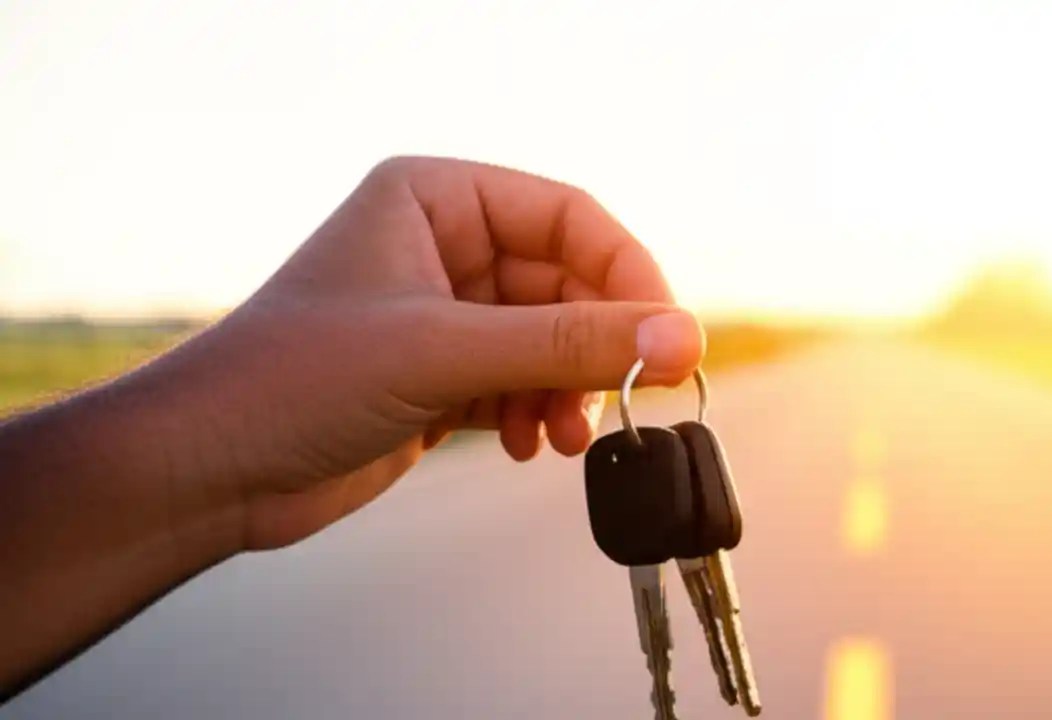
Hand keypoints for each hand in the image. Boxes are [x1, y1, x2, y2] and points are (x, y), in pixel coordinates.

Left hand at [174, 157, 704, 548]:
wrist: (208, 471)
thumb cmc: (291, 381)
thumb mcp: (441, 352)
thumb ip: (567, 345)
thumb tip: (683, 337)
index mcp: (436, 197)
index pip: (570, 218)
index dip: (628, 275)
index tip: (668, 336)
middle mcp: (444, 245)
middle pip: (568, 284)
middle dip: (596, 347)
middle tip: (629, 397)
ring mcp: (444, 314)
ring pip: (551, 341)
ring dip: (569, 389)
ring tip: (562, 434)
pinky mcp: (441, 375)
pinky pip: (524, 383)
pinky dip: (537, 414)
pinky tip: (522, 444)